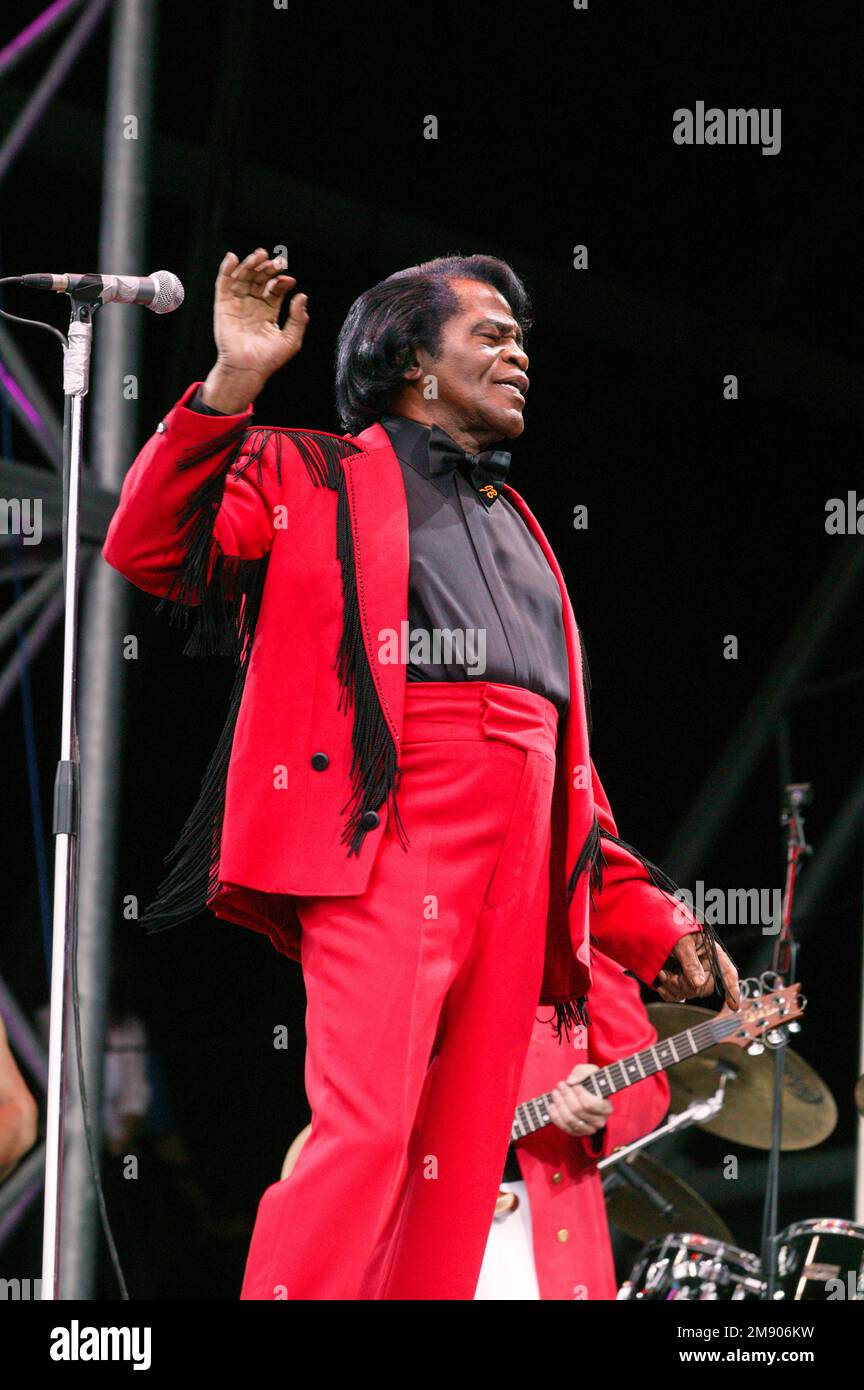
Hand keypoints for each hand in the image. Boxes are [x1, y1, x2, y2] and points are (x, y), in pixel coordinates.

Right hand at [202, 248, 309, 409]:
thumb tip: (302, 297)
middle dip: (267, 269)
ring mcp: (238, 304)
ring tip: (260, 255)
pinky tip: (233, 258)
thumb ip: (299, 319)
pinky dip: (226, 270)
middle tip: (277, 262)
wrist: (247, 369)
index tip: (289, 280)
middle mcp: (253, 305)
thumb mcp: (291, 339)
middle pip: (259, 280)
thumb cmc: (269, 359)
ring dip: (250, 264)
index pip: (275, 289)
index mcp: (269, 312)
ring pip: (243, 278)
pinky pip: (224, 284)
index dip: (281, 281)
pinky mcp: (223, 306)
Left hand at [548, 1063, 611, 1136]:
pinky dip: (555, 1116)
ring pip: (570, 1119)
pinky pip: (564, 1128)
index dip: (580, 1094)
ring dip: (559, 1104)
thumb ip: (582, 1071)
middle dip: (566, 1095)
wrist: (585, 1093)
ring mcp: (589, 1129)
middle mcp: (600, 1121)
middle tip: (560, 1084)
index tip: (574, 1085)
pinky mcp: (577, 1133)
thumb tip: (571, 1081)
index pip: (591, 1104)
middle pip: (578, 1110)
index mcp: (607, 1107)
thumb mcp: (590, 1071)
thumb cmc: (589, 1082)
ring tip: (555, 1093)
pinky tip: (552, 1105)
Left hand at [655, 931, 739, 1008]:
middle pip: (703, 989)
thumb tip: (699, 983)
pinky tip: (661, 983)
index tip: (734, 1006)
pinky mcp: (679, 983)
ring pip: (690, 994)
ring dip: (674, 988)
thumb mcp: (682, 942)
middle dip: (686, 985)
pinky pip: (678, 997)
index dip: (732, 989)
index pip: (728, 973)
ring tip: (663, 973)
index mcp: (712, 954)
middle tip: (670, 975)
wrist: (655, 930)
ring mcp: (692, 977)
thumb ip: (690, 962)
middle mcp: (705, 967)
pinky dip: (668, 994)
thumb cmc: (673, 930)